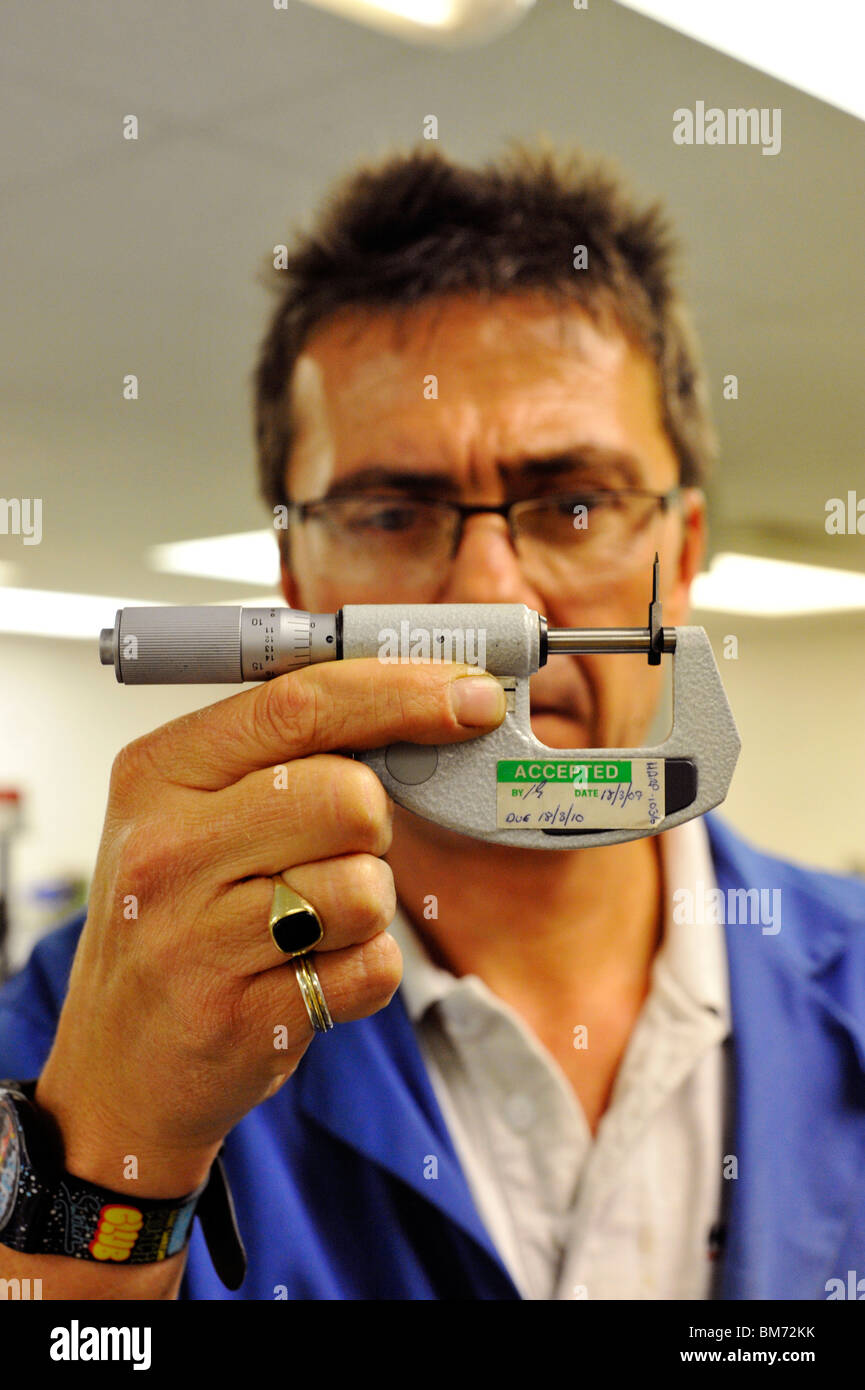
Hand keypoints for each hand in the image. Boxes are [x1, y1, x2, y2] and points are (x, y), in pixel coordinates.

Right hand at [34, 660, 504, 1195]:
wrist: (120, 1068)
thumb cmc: (178, 921)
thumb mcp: (195, 812)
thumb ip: (286, 755)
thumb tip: (428, 701)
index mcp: (158, 772)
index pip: (300, 705)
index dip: (402, 693)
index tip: (472, 696)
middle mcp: (168, 849)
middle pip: (349, 798)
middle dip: (372, 827)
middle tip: (332, 854)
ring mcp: (197, 939)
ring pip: (367, 888)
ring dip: (365, 907)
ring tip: (306, 926)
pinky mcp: (240, 1017)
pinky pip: (374, 968)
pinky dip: (364, 971)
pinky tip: (308, 976)